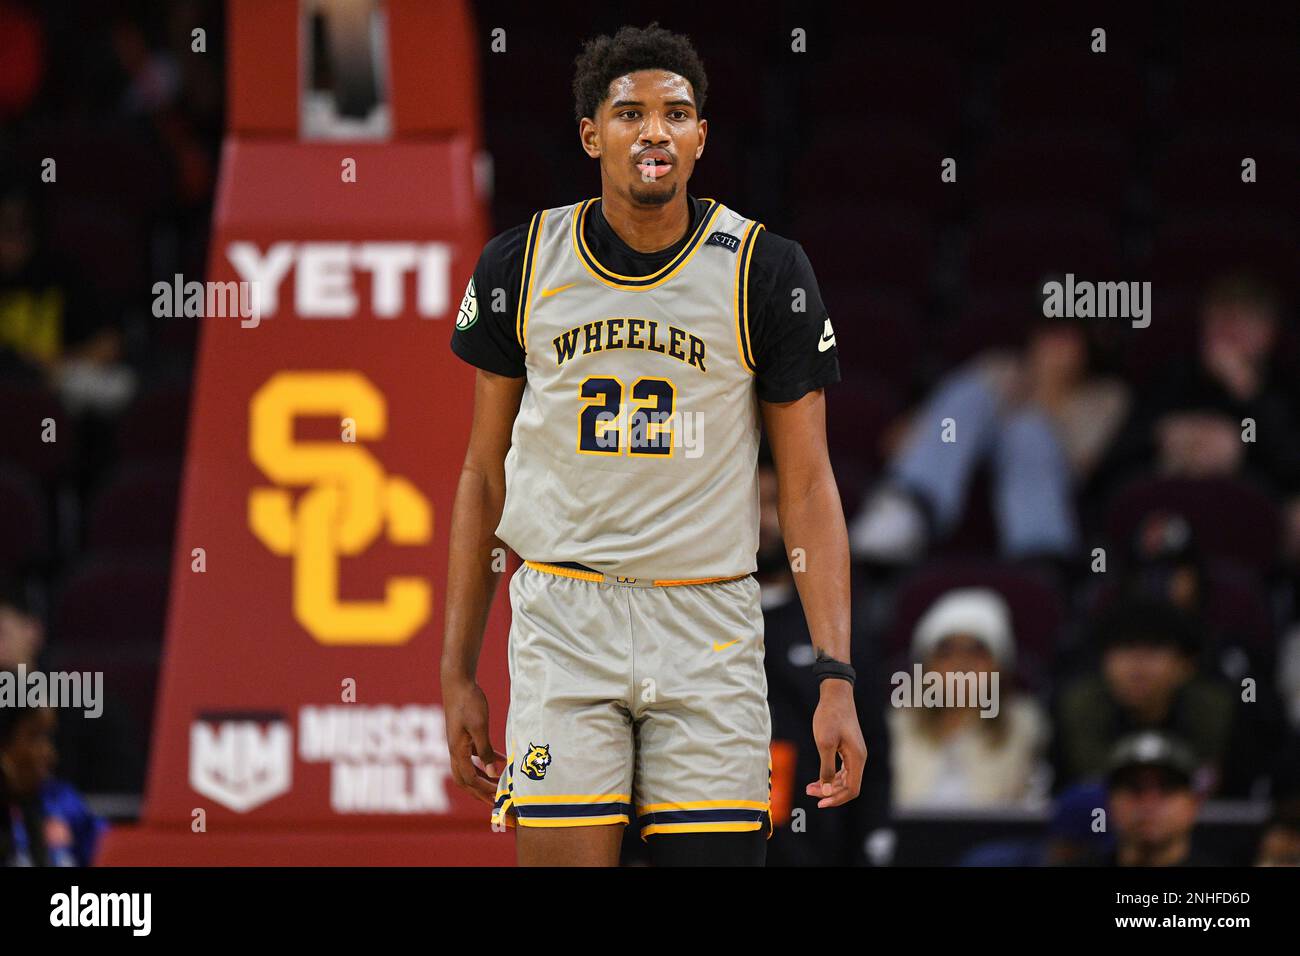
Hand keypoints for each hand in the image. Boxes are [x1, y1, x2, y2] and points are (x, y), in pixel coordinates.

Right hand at [442, 674, 505, 804]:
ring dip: (483, 781)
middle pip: (466, 781)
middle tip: (496, 804)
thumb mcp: (480, 726)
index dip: (485, 791)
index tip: (500, 799)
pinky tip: (502, 762)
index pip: (470, 779)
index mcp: (457, 750)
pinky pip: (473, 757)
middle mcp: (454, 751)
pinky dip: (486, 763)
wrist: (457, 681)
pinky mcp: (463, 736)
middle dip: (481, 794)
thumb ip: (485, 750)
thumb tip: (493, 773)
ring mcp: (458, 744)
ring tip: (499, 788)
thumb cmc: (468, 701)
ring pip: (469, 770)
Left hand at [804, 679, 866, 807]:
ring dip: (829, 785)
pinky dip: (831, 776)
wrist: (835, 695)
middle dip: (829, 793)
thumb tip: (827, 790)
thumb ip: (827, 768)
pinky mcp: (849, 749)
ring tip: (810, 787)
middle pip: (848, 786)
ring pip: (845, 779)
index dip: (836, 799)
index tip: (819, 802)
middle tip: (809, 792)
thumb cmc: (829, 717)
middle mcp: (859, 758)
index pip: (851, 789)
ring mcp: (855, 753)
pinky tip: (819, 778)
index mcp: (857, 758)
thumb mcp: (824, 744)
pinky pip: (843, 770)